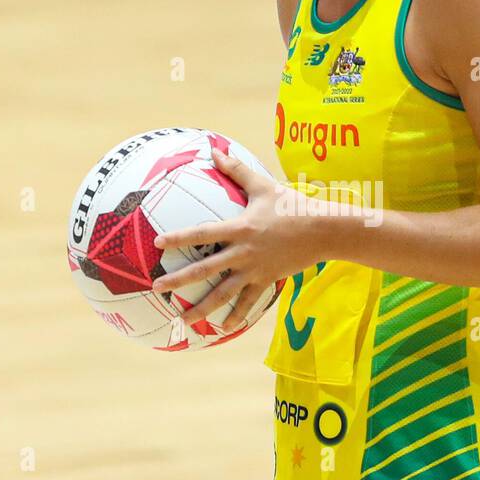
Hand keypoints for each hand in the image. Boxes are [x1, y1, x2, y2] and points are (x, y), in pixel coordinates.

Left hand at [151, 145, 320, 332]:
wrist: (322, 231)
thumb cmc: (292, 205)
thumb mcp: (263, 186)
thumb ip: (236, 170)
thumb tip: (215, 150)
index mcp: (239, 228)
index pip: (202, 233)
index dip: (180, 238)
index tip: (158, 243)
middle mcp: (243, 252)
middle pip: (205, 269)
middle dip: (179, 280)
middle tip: (157, 288)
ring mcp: (254, 270)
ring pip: (223, 293)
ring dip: (202, 308)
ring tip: (184, 319)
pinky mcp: (266, 281)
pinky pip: (248, 302)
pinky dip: (236, 316)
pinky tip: (222, 329)